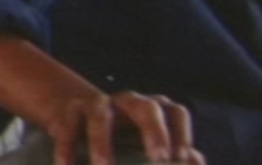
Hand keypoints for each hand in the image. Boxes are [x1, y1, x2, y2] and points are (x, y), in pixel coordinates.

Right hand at [37, 91, 201, 164]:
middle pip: (146, 107)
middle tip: (159, 159)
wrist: (77, 115)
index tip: (181, 159)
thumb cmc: (122, 138)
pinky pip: (68, 128)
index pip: (175, 112)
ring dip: (102, 143)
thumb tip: (194, 161)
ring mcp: (97, 104)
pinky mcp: (70, 112)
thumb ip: (173, 156)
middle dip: (154, 131)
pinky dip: (67, 150)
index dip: (181, 135)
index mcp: (153, 110)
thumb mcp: (148, 145)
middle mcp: (128, 103)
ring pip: (100, 115)